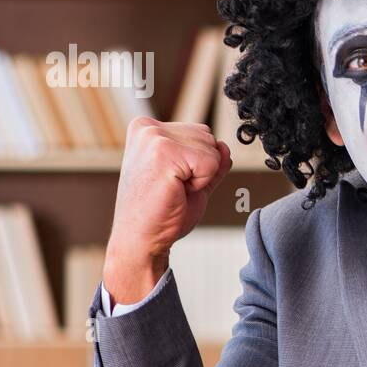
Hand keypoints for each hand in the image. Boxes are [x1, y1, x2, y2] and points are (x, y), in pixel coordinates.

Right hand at [103, 117, 232, 304]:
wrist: (141, 239)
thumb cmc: (161, 213)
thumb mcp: (190, 180)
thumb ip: (208, 161)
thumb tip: (225, 147)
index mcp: (147, 128)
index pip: (200, 133)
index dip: (196, 164)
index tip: (170, 181)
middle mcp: (148, 127)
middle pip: (208, 137)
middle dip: (201, 168)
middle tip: (173, 188)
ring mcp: (154, 137)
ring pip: (212, 149)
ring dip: (201, 176)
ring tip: (174, 189)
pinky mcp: (164, 151)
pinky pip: (211, 162)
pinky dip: (202, 183)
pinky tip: (176, 191)